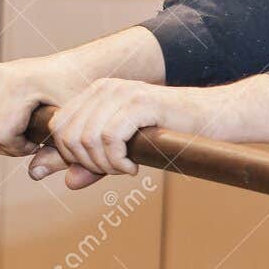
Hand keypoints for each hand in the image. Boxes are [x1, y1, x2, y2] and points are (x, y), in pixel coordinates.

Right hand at [0, 28, 167, 187]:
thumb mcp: (73, 127)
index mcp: (18, 84)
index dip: (18, 149)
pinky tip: (14, 125)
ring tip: (22, 136)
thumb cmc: (82, 97)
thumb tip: (34, 175)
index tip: (40, 144)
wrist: (80, 67)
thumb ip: (57, 154)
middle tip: (31, 143)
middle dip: (5, 147)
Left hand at [36, 75, 268, 188]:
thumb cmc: (168, 135)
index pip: (58, 128)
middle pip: (69, 136)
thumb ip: (88, 162)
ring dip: (104, 166)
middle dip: (87, 164)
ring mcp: (122, 93)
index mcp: (95, 92)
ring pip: (87, 140)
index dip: (71, 157)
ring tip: (126, 168)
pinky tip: (134, 167)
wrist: (210, 120)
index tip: (100, 166)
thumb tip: (61, 181)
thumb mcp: (121, 150)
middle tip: (114, 170)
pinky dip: (118, 162)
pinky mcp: (140, 103)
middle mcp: (105, 87)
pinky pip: (110, 139)